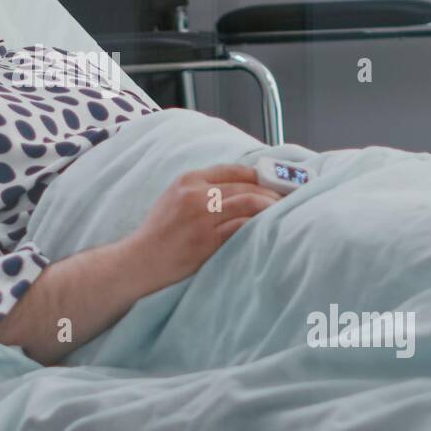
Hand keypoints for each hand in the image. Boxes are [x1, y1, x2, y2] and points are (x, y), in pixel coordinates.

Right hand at [125, 163, 282, 296]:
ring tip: (286, 212)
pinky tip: (270, 228)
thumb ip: (202, 189)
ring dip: (271, 206)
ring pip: (249, 203)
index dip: (258, 175)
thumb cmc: (159, 233)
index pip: (233, 169)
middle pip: (245, 185)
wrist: (141, 261)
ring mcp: (202, 216)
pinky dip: (260, 225)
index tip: (274, 181)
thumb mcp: (175, 198)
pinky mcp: (208, 239)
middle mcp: (196, 193)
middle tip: (290, 198)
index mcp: (188, 180)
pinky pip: (243, 227)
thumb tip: (241, 187)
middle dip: (271, 191)